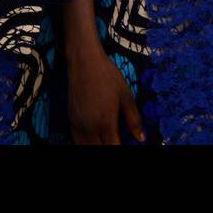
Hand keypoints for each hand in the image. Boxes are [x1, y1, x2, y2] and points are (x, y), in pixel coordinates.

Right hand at [62, 0, 144, 143]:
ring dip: (96, 147)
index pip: (113, 148)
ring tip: (107, 140)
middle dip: (109, 147)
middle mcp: (89, 127)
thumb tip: (142, 139)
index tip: (127, 146)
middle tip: (117, 142)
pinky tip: (94, 139)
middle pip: (98, 150)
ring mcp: (77, 125)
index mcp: (106, 122)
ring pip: (85, 147)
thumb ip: (133, 119)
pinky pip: (76, 140)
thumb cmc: (108, 77)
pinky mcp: (70, 120)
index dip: (121, 150)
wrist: (84, 62)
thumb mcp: (126, 96)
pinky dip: (85, 143)